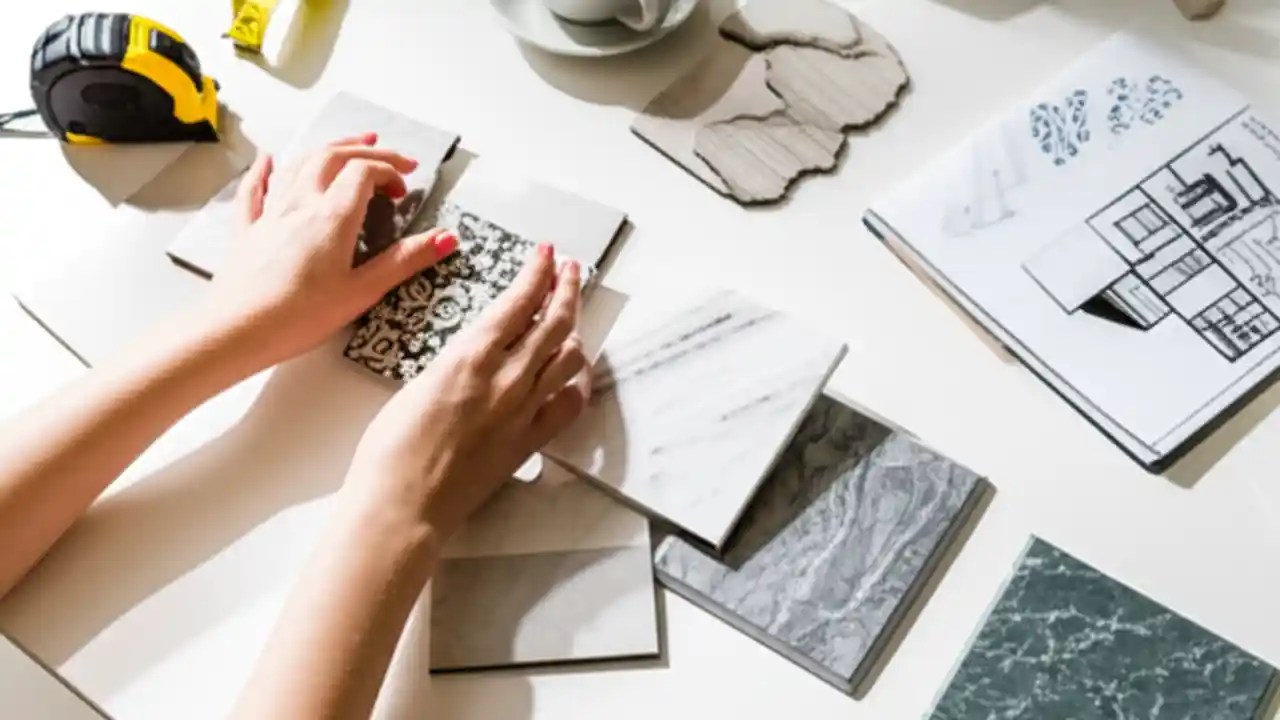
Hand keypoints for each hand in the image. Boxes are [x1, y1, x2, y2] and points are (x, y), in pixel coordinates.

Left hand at [199, 133, 458, 370]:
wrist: (237, 330)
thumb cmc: (300, 316)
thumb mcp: (362, 291)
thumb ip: (404, 261)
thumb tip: (447, 238)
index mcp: (332, 217)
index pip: (364, 172)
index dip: (389, 169)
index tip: (407, 185)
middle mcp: (301, 204)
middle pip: (333, 157)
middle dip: (364, 149)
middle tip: (388, 154)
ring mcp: (271, 214)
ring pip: (299, 164)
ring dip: (326, 148)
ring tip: (347, 143)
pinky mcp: (248, 230)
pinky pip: (255, 189)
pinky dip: (266, 168)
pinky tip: (267, 158)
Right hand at [342, 244, 590, 541]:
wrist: (404, 505)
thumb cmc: (392, 449)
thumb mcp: (419, 382)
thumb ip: (456, 361)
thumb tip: (476, 352)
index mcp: (471, 356)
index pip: (519, 301)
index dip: (538, 273)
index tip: (547, 255)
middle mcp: (506, 379)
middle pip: (555, 322)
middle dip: (566, 288)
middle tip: (571, 270)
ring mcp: (524, 411)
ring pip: (570, 358)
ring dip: (575, 329)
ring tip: (571, 315)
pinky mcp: (529, 442)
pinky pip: (569, 403)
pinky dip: (576, 382)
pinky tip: (572, 374)